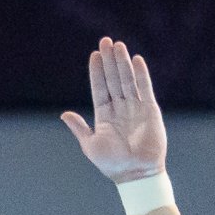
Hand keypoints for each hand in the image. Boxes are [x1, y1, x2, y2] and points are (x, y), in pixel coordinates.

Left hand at [61, 37, 165, 181]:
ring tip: (117, 45)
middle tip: (105, 41)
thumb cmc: (112, 164)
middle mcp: (120, 108)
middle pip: (114, 79)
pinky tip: (135, 59)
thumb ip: (79, 128)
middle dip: (109, 61)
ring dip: (122, 63)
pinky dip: (141, 74)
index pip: (100, 88)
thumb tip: (64, 114)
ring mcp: (135, 108)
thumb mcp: (90, 145)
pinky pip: (145, 88)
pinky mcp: (150, 110)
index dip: (97, 72)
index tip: (94, 55)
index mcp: (104, 115)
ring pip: (127, 80)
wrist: (135, 174)